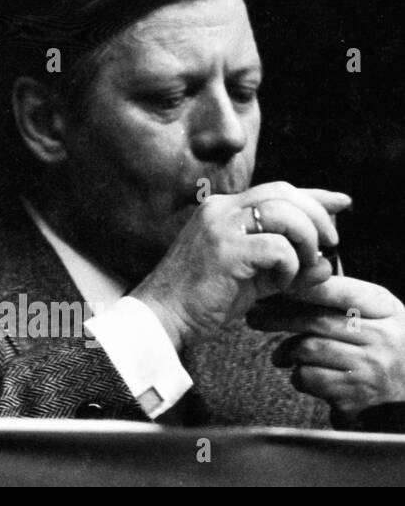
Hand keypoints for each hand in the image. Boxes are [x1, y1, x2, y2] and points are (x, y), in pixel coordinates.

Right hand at [129, 182, 349, 349]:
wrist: (164, 316)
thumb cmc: (205, 298)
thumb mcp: (252, 274)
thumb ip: (285, 259)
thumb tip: (326, 257)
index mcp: (223, 209)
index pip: (278, 190)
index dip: (315, 196)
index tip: (342, 204)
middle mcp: (220, 209)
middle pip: (285, 193)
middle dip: (317, 217)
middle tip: (329, 245)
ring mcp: (220, 227)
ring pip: (284, 214)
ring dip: (305, 241)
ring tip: (301, 267)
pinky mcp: (225, 250)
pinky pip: (277, 247)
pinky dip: (288, 267)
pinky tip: (278, 285)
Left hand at [247, 276, 404, 423]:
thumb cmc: (385, 350)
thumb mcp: (379, 317)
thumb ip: (343, 300)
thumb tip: (291, 286)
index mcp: (387, 311)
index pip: (342, 292)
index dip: (306, 287)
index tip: (279, 284)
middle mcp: (382, 338)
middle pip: (316, 320)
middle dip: (278, 318)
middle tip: (255, 318)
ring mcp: (370, 368)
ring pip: (308, 349)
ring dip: (287, 352)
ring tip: (282, 355)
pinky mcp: (355, 396)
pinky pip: (310, 378)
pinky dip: (298, 376)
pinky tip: (303, 375)